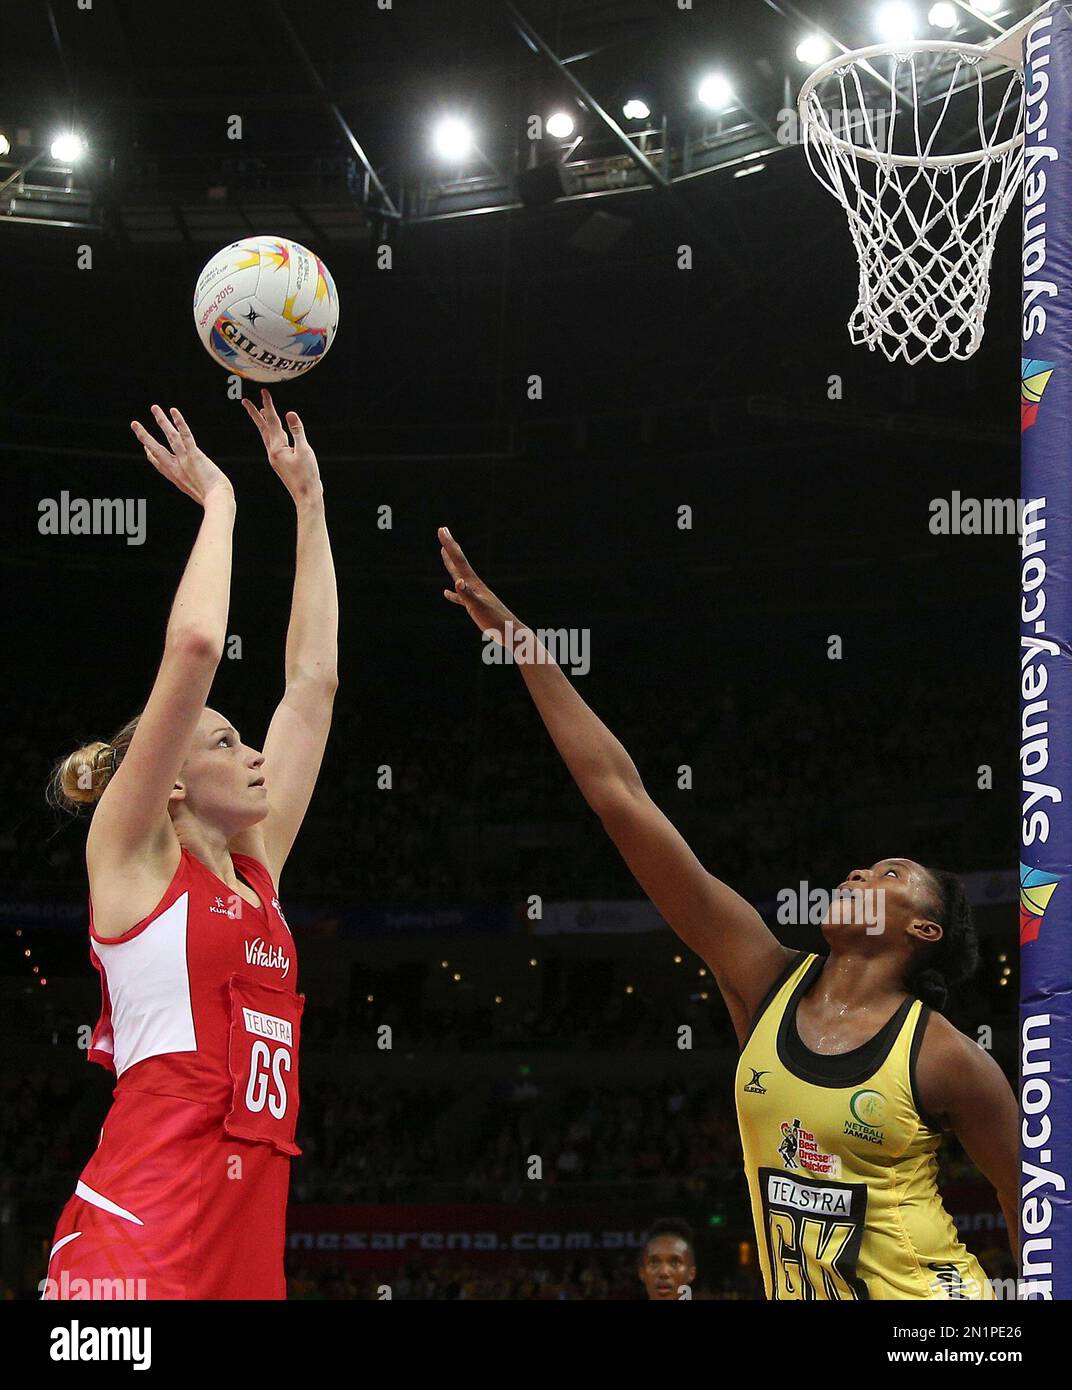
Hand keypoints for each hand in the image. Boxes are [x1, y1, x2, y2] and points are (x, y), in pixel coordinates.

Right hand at [131, 406, 232, 505]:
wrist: (217, 501)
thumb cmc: (213, 500)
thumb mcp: (199, 495)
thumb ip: (196, 488)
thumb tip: (201, 491)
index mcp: (176, 477)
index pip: (158, 463)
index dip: (150, 454)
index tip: (145, 447)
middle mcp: (176, 468)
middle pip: (156, 449)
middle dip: (144, 436)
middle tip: (134, 424)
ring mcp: (184, 460)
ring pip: (170, 437)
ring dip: (161, 421)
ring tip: (154, 408)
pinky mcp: (195, 455)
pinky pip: (185, 436)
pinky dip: (180, 423)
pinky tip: (173, 411)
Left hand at [242, 389, 321, 501]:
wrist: (306, 496)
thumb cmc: (308, 475)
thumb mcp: (305, 450)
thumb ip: (297, 431)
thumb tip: (290, 413)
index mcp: (277, 448)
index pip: (272, 421)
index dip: (268, 405)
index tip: (263, 392)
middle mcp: (273, 452)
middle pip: (263, 428)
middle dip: (255, 413)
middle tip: (245, 401)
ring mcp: (275, 458)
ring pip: (267, 435)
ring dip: (263, 422)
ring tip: (260, 412)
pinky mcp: (280, 463)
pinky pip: (274, 443)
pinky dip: (272, 433)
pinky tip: (276, 432)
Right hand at [439, 527, 518, 645]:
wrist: (512, 634)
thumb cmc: (496, 622)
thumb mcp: (479, 608)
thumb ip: (467, 595)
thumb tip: (457, 582)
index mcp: (474, 584)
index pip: (459, 560)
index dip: (449, 544)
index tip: (441, 529)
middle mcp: (474, 585)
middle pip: (459, 561)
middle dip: (450, 546)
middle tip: (443, 530)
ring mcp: (475, 595)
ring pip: (459, 575)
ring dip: (450, 563)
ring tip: (444, 552)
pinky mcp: (475, 606)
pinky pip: (460, 597)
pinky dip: (453, 593)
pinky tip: (446, 593)